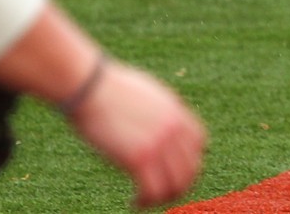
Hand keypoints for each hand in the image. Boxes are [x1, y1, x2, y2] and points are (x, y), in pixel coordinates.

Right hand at [66, 61, 205, 208]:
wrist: (90, 87)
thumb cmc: (109, 89)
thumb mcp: (148, 95)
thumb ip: (161, 112)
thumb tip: (159, 124)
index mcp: (177, 112)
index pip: (199, 144)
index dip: (190, 162)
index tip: (174, 172)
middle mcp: (174, 129)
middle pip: (191, 169)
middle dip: (178, 186)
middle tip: (160, 194)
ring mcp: (158, 143)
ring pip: (175, 184)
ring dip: (162, 198)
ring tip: (146, 201)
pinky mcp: (138, 158)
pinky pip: (153, 190)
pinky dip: (146, 202)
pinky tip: (134, 203)